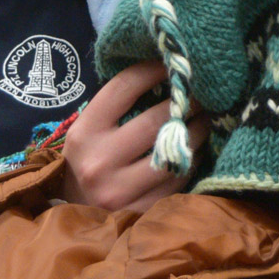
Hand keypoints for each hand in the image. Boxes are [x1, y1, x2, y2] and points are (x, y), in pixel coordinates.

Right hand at [60, 60, 209, 212]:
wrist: (74, 213)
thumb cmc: (88, 161)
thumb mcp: (89, 132)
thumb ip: (117, 108)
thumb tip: (163, 76)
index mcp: (85, 133)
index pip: (124, 87)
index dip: (153, 70)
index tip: (172, 65)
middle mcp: (100, 161)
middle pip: (155, 120)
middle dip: (185, 103)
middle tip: (200, 94)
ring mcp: (120, 190)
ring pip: (173, 152)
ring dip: (196, 132)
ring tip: (203, 120)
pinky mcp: (140, 211)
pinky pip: (178, 179)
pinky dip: (191, 161)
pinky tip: (194, 151)